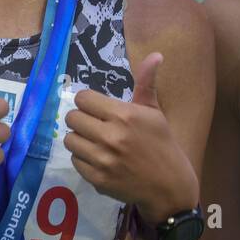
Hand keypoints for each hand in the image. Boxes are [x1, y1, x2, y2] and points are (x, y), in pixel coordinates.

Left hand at [62, 52, 198, 223]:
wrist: (168, 184)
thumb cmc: (161, 143)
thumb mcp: (154, 112)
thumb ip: (147, 83)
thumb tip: (156, 55)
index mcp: (124, 115)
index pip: (83, 98)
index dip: (88, 102)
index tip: (97, 108)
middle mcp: (111, 135)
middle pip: (72, 117)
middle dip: (82, 119)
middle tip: (95, 125)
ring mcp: (102, 159)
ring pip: (70, 139)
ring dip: (80, 139)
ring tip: (95, 142)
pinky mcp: (97, 178)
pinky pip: (75, 161)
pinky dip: (84, 159)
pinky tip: (99, 159)